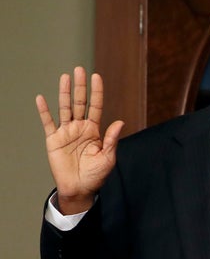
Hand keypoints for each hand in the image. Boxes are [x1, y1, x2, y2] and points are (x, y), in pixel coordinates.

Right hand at [35, 67, 123, 213]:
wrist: (79, 189)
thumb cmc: (96, 175)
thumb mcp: (108, 157)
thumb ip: (111, 139)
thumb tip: (120, 122)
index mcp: (94, 131)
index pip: (96, 107)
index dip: (96, 92)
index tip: (96, 77)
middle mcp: (80, 128)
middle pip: (79, 103)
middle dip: (80, 87)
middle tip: (79, 70)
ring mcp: (66, 132)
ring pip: (64, 108)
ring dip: (64, 93)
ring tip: (65, 77)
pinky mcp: (53, 139)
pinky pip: (48, 122)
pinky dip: (44, 111)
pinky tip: (41, 98)